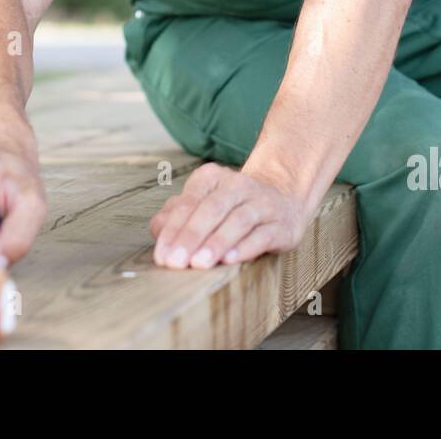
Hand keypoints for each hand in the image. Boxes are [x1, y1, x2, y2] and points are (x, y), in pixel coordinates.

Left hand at [149, 162, 310, 268]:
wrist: (282, 201)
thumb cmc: (230, 208)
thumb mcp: (201, 205)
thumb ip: (176, 216)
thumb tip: (158, 230)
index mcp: (212, 177)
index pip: (189, 202)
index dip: (173, 230)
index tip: (162, 256)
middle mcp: (238, 185)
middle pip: (212, 209)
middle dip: (191, 236)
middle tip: (176, 262)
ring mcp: (263, 203)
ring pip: (238, 221)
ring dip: (217, 242)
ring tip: (199, 263)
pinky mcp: (281, 225)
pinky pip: (263, 235)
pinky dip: (245, 247)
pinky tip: (230, 260)